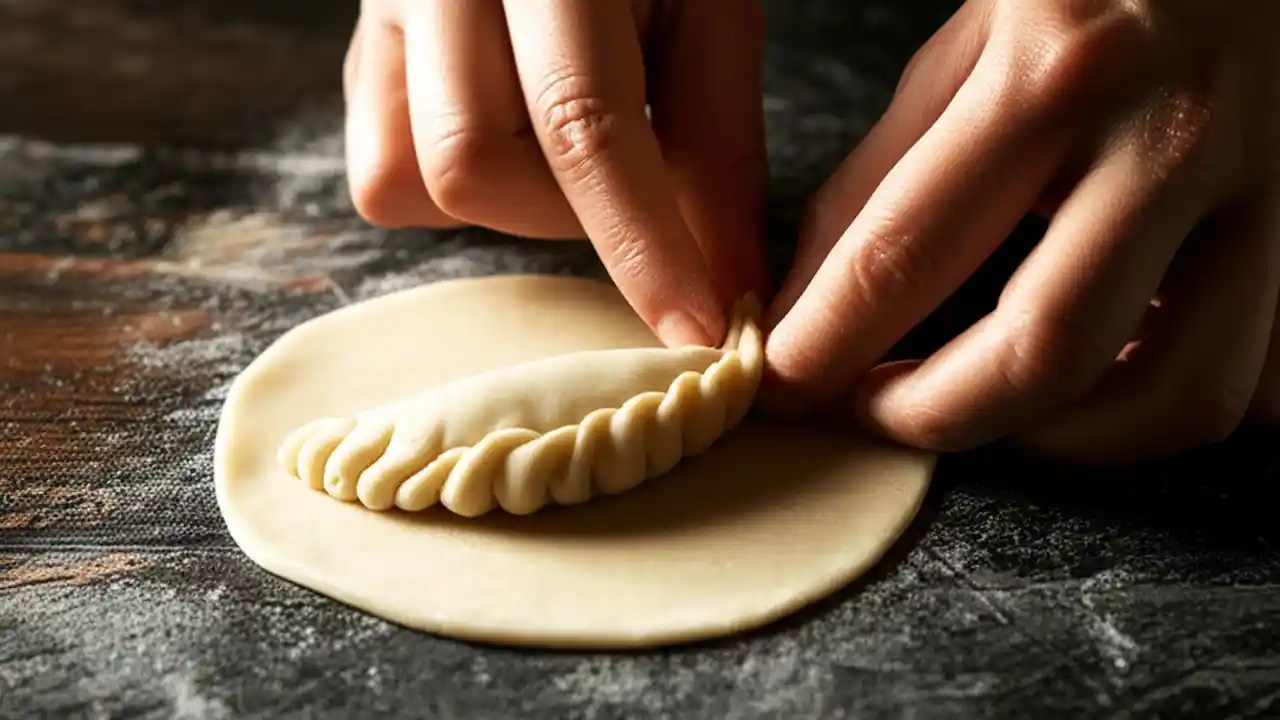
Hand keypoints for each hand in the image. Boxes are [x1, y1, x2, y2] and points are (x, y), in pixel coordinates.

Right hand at [342, 0, 768, 346]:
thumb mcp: (712, 17)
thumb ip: (719, 150)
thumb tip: (732, 287)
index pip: (581, 123)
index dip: (642, 245)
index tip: (696, 331)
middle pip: (471, 165)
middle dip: (567, 215)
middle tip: (628, 183)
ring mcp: (380, 16)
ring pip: (410, 181)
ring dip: (512, 202)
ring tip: (565, 149)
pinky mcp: (359, 56)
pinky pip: (385, 176)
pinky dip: (459, 190)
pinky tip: (511, 137)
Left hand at [765, 0, 1279, 462]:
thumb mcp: (969, 41)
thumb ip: (881, 176)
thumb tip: (806, 306)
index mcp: (1057, 73)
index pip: (905, 256)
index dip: (823, 348)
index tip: (782, 385)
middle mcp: (1170, 138)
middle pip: (1042, 353)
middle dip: (929, 417)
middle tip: (872, 412)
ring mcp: (1263, 191)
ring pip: (1171, 394)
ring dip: (1057, 436)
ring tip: (986, 404)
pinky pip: (1245, 371)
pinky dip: (1158, 403)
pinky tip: (1097, 380)